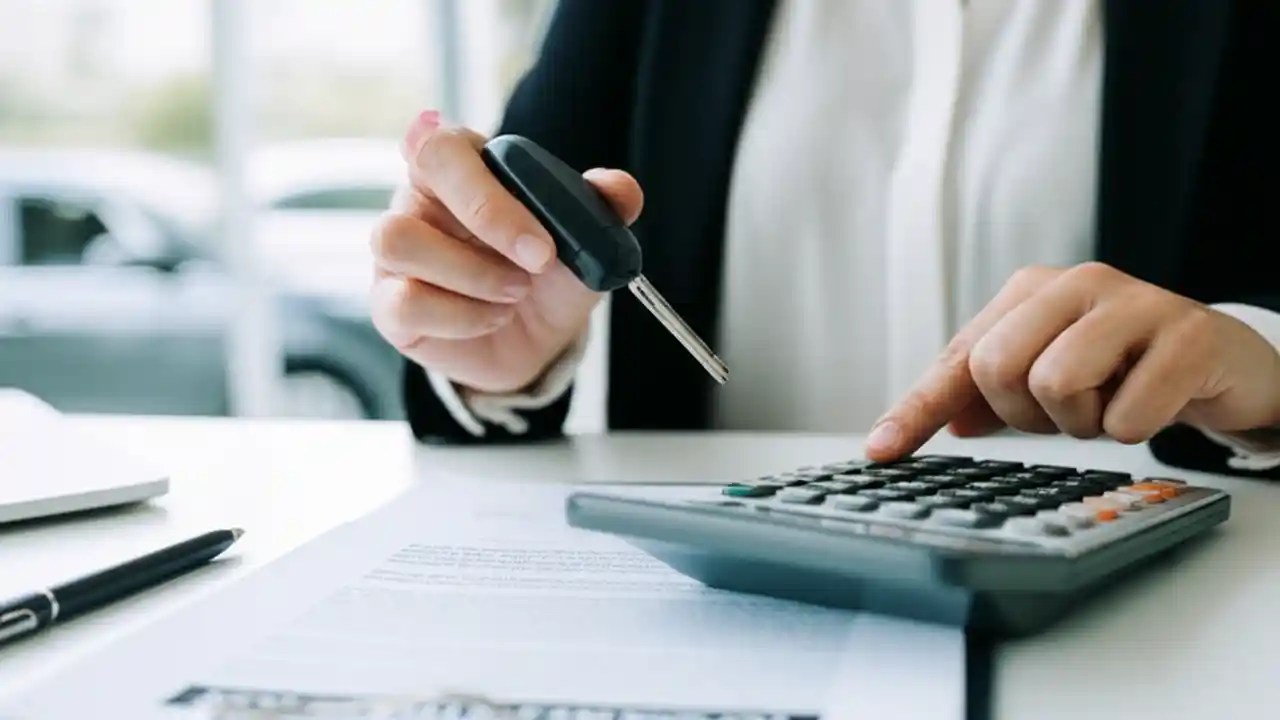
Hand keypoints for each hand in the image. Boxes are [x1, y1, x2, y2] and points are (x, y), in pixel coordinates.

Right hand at [370, 111, 643, 393]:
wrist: (535, 341)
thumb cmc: (546, 275)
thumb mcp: (583, 242)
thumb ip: (602, 207)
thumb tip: (620, 190)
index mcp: (462, 167)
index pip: (444, 143)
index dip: (486, 183)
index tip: (540, 235)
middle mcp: (419, 200)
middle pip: (418, 177)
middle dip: (487, 217)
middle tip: (541, 261)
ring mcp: (396, 252)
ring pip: (399, 241)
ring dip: (472, 274)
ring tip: (515, 293)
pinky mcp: (389, 304)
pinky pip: (405, 302)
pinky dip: (462, 317)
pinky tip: (493, 318)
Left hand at [867, 262, 1279, 460]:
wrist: (1224, 363)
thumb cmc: (1123, 368)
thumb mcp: (1047, 378)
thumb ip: (985, 396)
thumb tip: (933, 425)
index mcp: (1029, 290)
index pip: (957, 357)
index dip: (918, 408)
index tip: (882, 452)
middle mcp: (1075, 283)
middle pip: (997, 366)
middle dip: (1025, 413)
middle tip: (1067, 411)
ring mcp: (1134, 302)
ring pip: (1056, 384)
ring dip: (1082, 421)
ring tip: (1111, 404)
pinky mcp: (1187, 334)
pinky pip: (1126, 413)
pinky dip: (1133, 427)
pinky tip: (1154, 404)